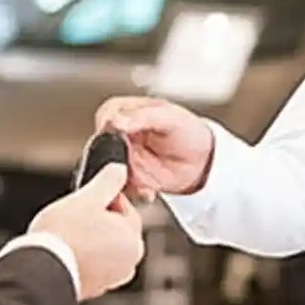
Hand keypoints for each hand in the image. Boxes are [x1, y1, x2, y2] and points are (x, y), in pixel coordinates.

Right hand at [29, 164, 144, 300]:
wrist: (40, 271)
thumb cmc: (63, 236)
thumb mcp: (88, 197)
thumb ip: (108, 180)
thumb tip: (119, 171)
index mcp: (133, 241)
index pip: (125, 209)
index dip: (104, 200)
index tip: (87, 200)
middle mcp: (127, 264)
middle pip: (115, 230)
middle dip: (97, 222)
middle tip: (75, 217)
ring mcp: (110, 279)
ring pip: (102, 248)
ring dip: (89, 239)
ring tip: (68, 234)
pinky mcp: (92, 290)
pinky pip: (90, 265)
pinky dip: (81, 258)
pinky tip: (65, 251)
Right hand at [94, 96, 214, 200]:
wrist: (204, 163)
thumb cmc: (190, 133)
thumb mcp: (171, 118)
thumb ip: (144, 117)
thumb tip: (117, 120)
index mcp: (129, 111)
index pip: (106, 114)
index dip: (107, 125)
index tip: (114, 134)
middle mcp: (123, 134)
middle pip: (101, 143)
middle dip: (110, 157)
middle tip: (125, 163)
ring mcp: (126, 157)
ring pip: (108, 168)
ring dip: (120, 178)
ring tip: (141, 181)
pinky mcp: (131, 178)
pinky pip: (121, 186)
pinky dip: (132, 192)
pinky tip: (148, 191)